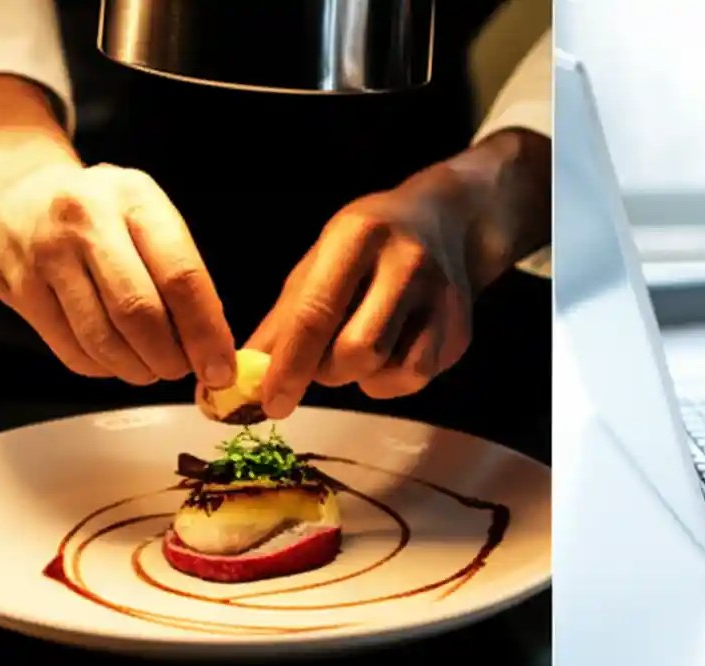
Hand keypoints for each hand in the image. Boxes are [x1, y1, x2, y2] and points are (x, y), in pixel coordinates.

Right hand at [0, 161, 236, 386]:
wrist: (13, 190)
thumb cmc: (101, 212)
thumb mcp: (146, 214)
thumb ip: (179, 270)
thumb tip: (211, 346)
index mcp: (136, 200)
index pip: (181, 277)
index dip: (206, 333)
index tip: (221, 368)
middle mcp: (88, 221)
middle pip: (139, 313)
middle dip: (171, 358)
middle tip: (182, 370)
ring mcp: (47, 254)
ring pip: (103, 339)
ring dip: (138, 369)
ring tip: (151, 368)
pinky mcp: (19, 288)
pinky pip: (70, 349)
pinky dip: (103, 368)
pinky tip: (114, 360)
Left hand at [248, 171, 473, 415]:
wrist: (447, 223)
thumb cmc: (368, 245)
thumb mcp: (320, 263)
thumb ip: (284, 321)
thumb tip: (244, 381)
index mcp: (359, 237)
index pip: (317, 312)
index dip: (290, 365)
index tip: (270, 402)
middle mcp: (406, 264)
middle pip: (357, 350)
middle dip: (327, 371)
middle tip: (319, 360)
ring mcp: (442, 298)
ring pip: (390, 370)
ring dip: (359, 376)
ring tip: (356, 347)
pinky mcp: (459, 328)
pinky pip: (416, 377)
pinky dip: (390, 380)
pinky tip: (387, 354)